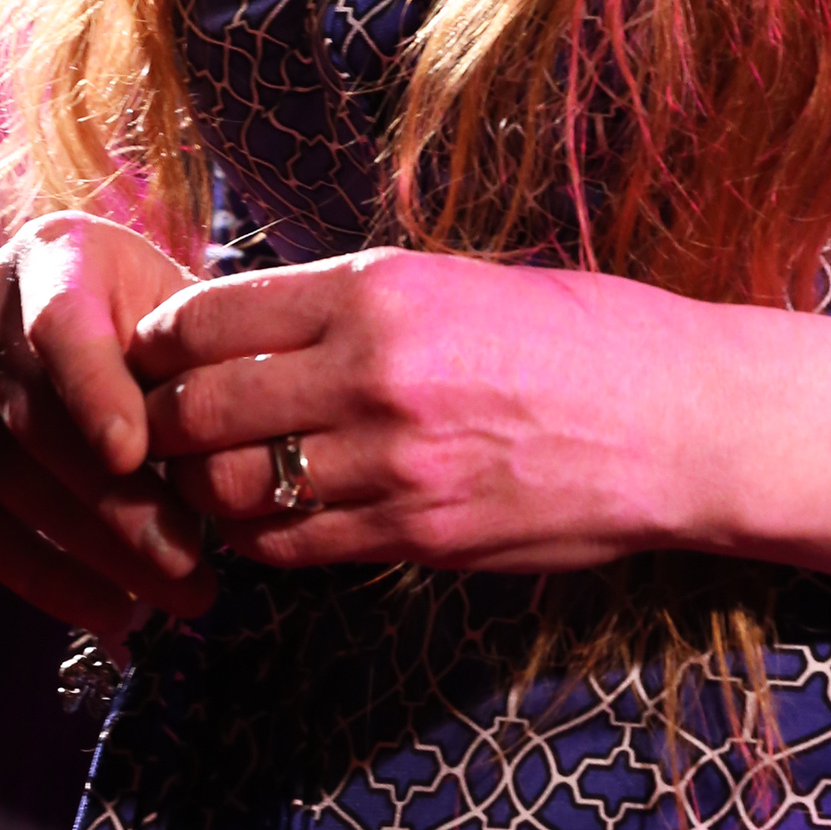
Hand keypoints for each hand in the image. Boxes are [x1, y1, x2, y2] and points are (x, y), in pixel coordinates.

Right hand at [0, 212, 213, 644]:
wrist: (78, 307)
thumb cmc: (150, 315)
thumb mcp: (179, 310)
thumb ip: (192, 362)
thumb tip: (227, 451)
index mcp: (51, 253)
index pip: (61, 321)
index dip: (93, 389)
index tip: (135, 455)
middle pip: (37, 421)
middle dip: (117, 504)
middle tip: (188, 566)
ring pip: (9, 484)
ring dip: (94, 554)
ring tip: (171, 598)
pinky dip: (43, 579)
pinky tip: (111, 611)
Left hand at [134, 248, 716, 573]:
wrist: (677, 420)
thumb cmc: (574, 334)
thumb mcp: (453, 280)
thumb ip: (351, 305)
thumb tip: (249, 323)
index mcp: (377, 290)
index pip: (208, 316)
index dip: (159, 341)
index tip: (153, 354)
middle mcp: (373, 373)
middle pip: (200, 410)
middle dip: (163, 424)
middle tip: (161, 429)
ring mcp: (394, 464)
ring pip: (234, 492)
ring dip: (205, 491)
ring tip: (211, 481)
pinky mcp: (417, 537)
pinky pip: (294, 549)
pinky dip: (262, 541)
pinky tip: (272, 522)